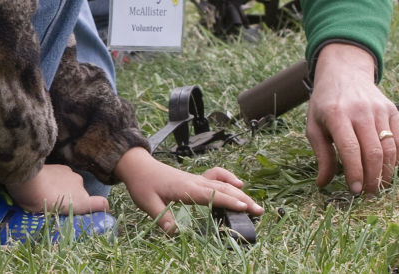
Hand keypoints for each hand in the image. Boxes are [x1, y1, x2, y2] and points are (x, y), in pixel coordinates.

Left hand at [5, 163, 109, 214]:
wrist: (29, 180)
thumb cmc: (38, 202)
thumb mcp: (50, 215)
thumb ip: (60, 212)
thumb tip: (60, 213)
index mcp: (81, 201)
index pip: (102, 203)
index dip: (103, 208)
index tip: (101, 211)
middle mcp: (81, 186)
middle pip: (82, 195)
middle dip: (74, 200)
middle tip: (58, 205)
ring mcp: (73, 175)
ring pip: (74, 185)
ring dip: (66, 189)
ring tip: (50, 193)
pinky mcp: (64, 167)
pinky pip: (66, 176)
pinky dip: (61, 180)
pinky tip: (48, 182)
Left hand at [113, 147, 263, 233]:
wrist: (138, 166)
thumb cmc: (142, 184)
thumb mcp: (148, 203)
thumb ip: (162, 217)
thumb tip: (174, 233)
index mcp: (186, 187)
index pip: (212, 195)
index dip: (229, 202)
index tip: (245, 208)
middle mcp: (195, 182)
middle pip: (224, 190)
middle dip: (243, 200)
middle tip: (260, 211)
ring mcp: (196, 179)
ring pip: (223, 185)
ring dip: (240, 193)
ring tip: (255, 204)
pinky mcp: (195, 179)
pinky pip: (216, 176)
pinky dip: (229, 178)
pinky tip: (238, 183)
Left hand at [305, 42, 398, 194]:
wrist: (344, 72)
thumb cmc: (325, 103)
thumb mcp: (314, 125)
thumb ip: (322, 155)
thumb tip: (323, 184)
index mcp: (337, 114)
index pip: (350, 149)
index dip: (355, 173)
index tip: (355, 191)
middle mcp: (360, 110)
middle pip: (373, 152)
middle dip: (373, 178)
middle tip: (369, 193)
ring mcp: (379, 109)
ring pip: (389, 148)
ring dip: (387, 172)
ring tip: (379, 185)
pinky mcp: (392, 110)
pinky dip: (397, 159)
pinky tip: (388, 169)